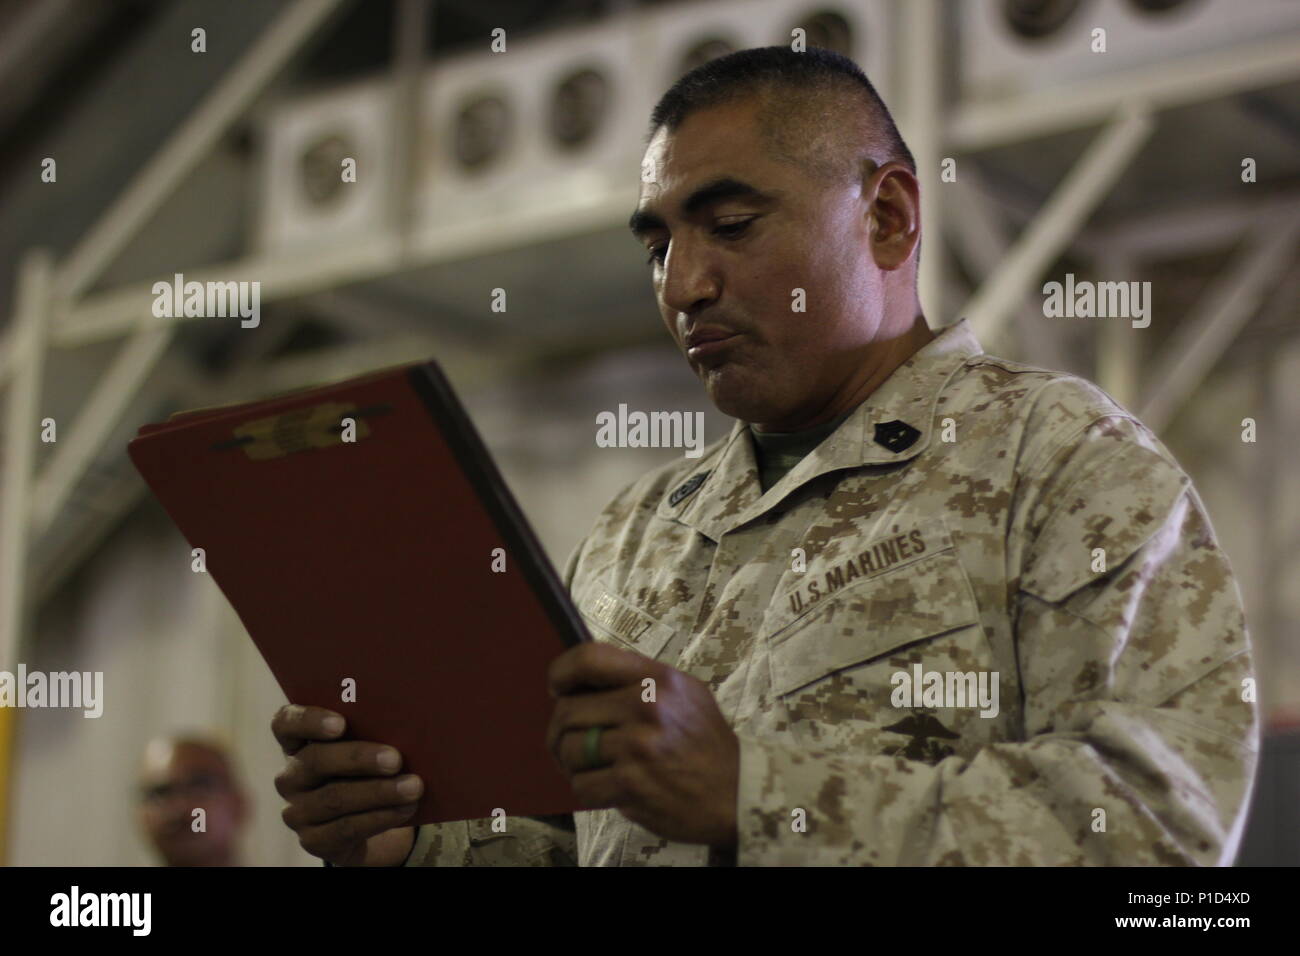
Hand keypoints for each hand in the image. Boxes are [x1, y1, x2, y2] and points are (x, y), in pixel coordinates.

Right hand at [272, 704, 421, 865]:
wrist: (368, 821)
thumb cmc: (367, 770)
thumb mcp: (365, 746)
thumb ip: (372, 730)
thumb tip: (406, 720)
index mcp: (296, 742)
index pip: (285, 723)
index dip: (309, 720)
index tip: (341, 723)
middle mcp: (290, 777)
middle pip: (315, 761)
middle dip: (359, 758)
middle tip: (395, 759)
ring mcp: (297, 811)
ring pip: (334, 798)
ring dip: (379, 792)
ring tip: (413, 786)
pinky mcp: (313, 840)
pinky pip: (346, 828)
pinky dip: (380, 817)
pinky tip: (404, 808)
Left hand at [545, 642, 738, 846]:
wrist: (738, 791)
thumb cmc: (705, 742)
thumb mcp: (684, 692)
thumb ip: (638, 680)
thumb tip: (582, 679)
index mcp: (657, 678)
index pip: (590, 658)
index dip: (561, 672)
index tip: (556, 688)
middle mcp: (646, 706)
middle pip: (568, 711)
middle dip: (559, 731)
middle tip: (567, 742)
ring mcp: (638, 746)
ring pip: (569, 750)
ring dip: (571, 764)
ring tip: (590, 767)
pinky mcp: (631, 784)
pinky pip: (582, 785)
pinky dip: (587, 789)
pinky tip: (606, 787)